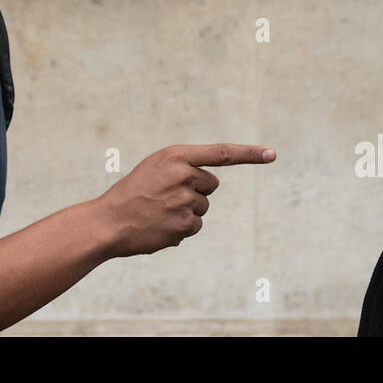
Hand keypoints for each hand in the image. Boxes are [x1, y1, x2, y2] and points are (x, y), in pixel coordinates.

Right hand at [96, 143, 275, 257]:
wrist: (109, 221)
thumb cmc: (133, 192)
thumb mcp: (156, 167)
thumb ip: (183, 167)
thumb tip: (210, 182)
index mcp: (176, 155)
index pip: (221, 153)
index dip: (249, 154)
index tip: (272, 154)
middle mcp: (184, 175)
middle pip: (210, 185)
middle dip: (195, 191)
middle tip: (165, 196)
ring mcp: (185, 201)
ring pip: (203, 207)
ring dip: (186, 211)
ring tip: (159, 212)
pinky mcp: (185, 225)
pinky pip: (195, 226)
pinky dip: (181, 229)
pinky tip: (160, 226)